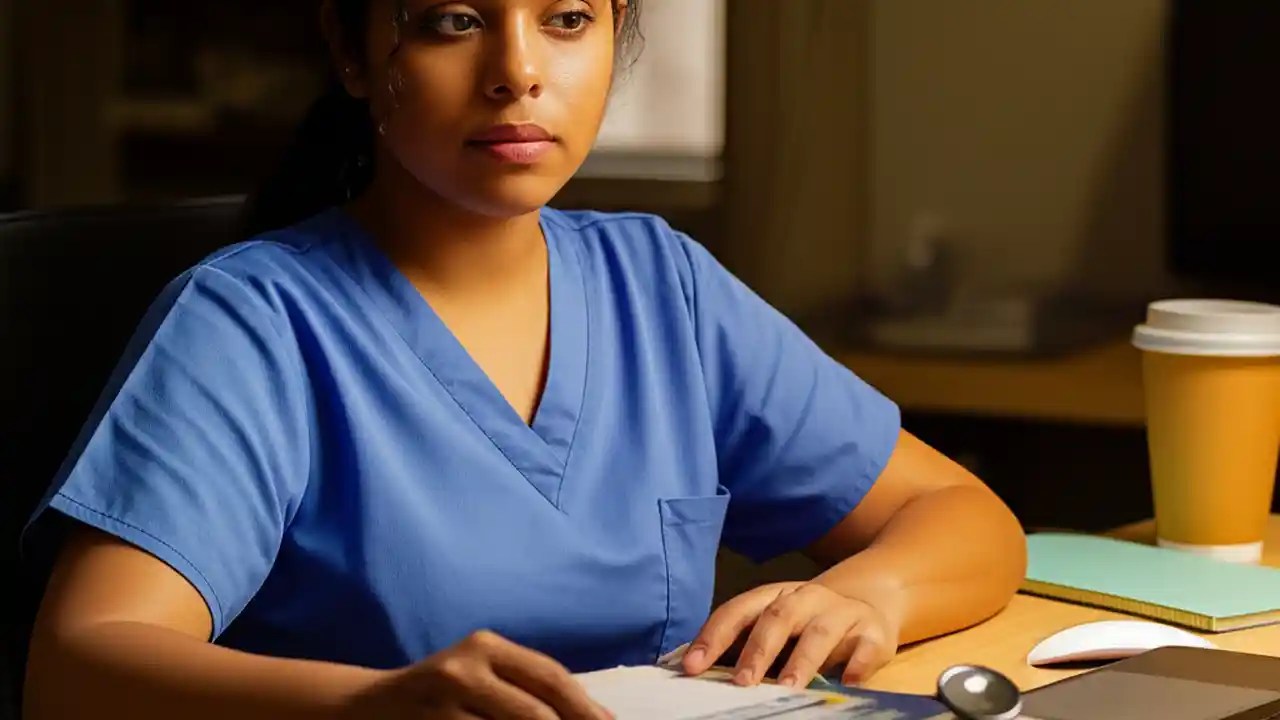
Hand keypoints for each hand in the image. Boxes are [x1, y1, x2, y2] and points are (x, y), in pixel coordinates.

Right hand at [347, 630, 612, 719]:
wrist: (368, 705)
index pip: (549, 677)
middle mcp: (463, 669)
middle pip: (535, 713)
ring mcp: (442, 705)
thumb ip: (527, 687)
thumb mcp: (481, 673)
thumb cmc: (441, 691)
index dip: (585, 707)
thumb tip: (593, 714)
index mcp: (485, 646)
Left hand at [680, 582, 899, 687]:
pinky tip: (848, 684)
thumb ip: (743, 643)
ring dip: (803, 660)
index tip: (693, 666)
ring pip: (820, 632)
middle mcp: (807, 598)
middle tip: (741, 681)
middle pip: (778, 617)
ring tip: (788, 688)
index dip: (714, 636)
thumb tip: (696, 668)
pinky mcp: (874, 633)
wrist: (870, 602)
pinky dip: (857, 665)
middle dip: (757, 650)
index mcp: (775, 596)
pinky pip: (866, 648)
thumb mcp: (777, 626)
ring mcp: (842, 613)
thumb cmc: (808, 624)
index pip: (739, 611)